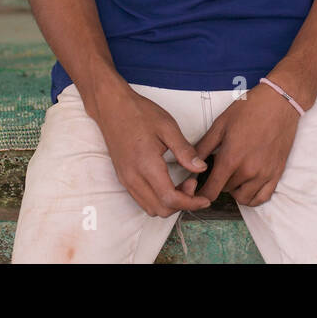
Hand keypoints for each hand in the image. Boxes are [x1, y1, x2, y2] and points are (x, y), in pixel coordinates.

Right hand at [89, 84, 212, 217]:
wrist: (111, 107)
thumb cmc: (139, 113)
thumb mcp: (168, 127)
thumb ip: (185, 151)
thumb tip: (201, 168)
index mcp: (146, 164)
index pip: (170, 199)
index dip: (191, 203)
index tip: (205, 199)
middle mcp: (133, 177)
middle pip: (161, 209)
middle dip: (182, 203)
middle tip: (193, 182)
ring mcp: (126, 179)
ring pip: (151, 208)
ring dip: (170, 203)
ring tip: (182, 183)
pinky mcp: (123, 178)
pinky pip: (142, 199)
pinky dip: (159, 199)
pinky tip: (168, 182)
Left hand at [183, 82, 300, 206]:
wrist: (279, 102)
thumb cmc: (249, 109)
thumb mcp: (221, 124)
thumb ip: (204, 147)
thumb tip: (190, 163)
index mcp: (231, 158)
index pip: (212, 191)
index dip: (201, 194)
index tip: (197, 191)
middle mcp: (248, 170)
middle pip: (226, 192)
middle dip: (219, 183)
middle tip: (219, 168)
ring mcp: (265, 174)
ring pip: (244, 198)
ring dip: (235, 190)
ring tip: (233, 175)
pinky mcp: (277, 173)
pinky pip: (262, 198)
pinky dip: (252, 196)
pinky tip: (247, 185)